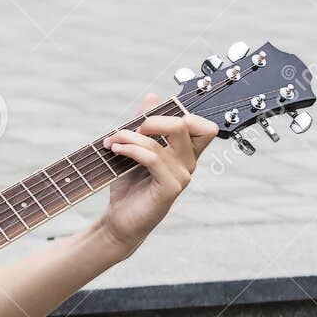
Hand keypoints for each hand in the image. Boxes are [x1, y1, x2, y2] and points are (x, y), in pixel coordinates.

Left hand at [96, 93, 218, 252]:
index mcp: (185, 152)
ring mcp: (181, 176)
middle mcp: (188, 163)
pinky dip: (132, 150)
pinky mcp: (169, 189)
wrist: (119, 220)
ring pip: (162, 141)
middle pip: (186, 124)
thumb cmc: (129, 186)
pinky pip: (153, 158)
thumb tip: (153, 96)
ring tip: (112, 142)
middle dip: (154, 119)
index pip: (204, 126)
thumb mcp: (135, 149)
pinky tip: (116, 151)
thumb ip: (145, 124)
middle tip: (131, 129)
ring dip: (130, 137)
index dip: (182, 113)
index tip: (150, 119)